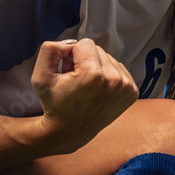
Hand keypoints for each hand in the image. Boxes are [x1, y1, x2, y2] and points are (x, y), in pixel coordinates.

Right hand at [31, 38, 138, 152]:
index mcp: (93, 75)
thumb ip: (50, 50)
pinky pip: (119, 69)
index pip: (85, 43)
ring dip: (97, 67)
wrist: (71, 131)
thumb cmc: (54, 102)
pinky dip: (108, 75)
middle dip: (85, 60)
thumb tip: (70, 43)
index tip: (68, 71)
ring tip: (87, 86)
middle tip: (76, 80)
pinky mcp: (133, 92)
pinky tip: (99, 90)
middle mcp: (114, 80)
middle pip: (98, 50)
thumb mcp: (40, 76)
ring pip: (109, 58)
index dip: (71, 55)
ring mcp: (126, 87)